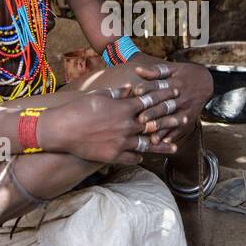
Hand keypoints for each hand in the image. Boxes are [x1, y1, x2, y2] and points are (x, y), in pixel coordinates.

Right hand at [43, 80, 181, 163]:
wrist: (62, 130)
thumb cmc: (79, 109)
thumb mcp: (99, 95)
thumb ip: (119, 93)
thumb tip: (132, 88)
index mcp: (124, 108)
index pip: (150, 100)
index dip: (164, 96)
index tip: (175, 93)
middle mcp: (127, 125)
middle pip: (155, 122)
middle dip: (170, 119)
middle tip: (184, 118)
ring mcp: (122, 142)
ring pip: (148, 144)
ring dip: (162, 145)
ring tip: (174, 146)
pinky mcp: (115, 156)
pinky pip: (133, 157)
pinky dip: (140, 156)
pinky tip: (146, 157)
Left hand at [133, 61, 210, 143]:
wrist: (207, 82)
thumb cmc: (186, 74)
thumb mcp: (173, 69)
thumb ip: (155, 71)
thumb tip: (137, 70)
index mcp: (175, 83)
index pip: (159, 86)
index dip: (148, 89)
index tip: (136, 92)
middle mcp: (181, 97)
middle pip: (165, 105)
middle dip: (153, 113)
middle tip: (141, 119)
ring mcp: (186, 109)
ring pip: (172, 119)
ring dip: (162, 127)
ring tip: (151, 136)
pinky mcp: (190, 118)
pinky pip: (181, 128)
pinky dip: (173, 135)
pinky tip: (165, 142)